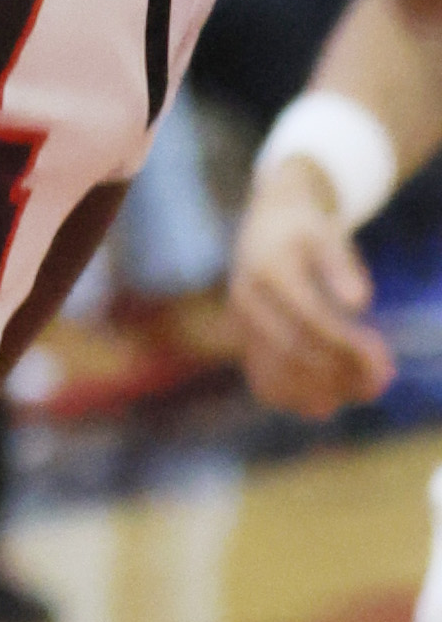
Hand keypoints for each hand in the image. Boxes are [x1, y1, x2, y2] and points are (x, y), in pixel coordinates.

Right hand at [230, 162, 394, 417]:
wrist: (268, 222)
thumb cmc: (306, 230)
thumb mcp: (326, 233)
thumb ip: (341, 264)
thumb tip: (359, 302)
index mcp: (269, 269)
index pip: (310, 318)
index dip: (346, 343)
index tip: (379, 356)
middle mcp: (247, 300)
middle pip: (293, 351)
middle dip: (340, 370)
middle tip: (378, 380)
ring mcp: (241, 323)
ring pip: (275, 374)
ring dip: (320, 391)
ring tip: (358, 391)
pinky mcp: (244, 341)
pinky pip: (264, 382)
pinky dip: (296, 397)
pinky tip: (328, 400)